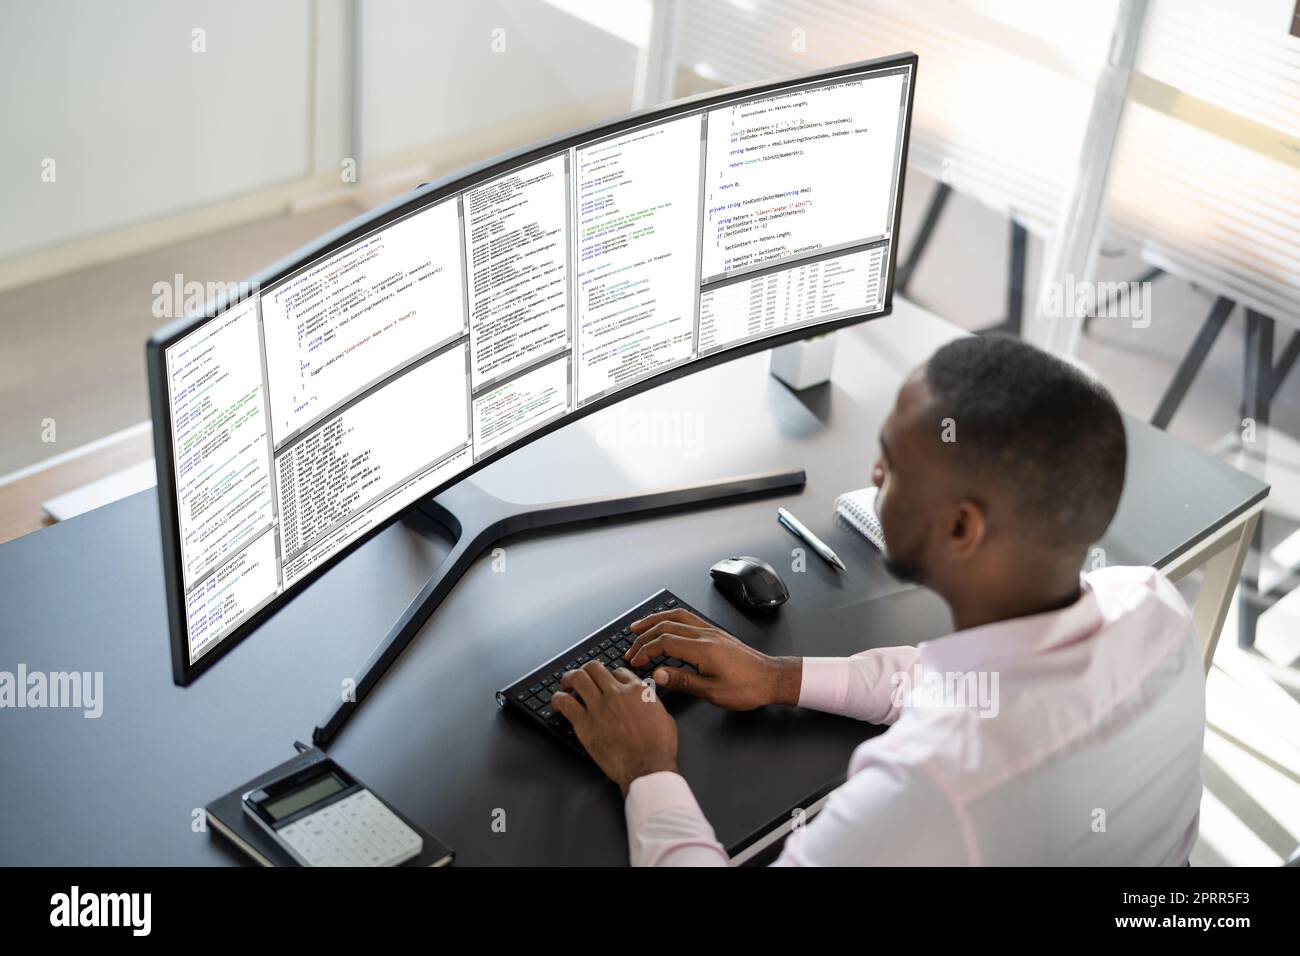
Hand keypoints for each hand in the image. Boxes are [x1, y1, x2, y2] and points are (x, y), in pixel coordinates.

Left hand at [551, 661, 678, 796]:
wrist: (647, 767)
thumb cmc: (659, 748)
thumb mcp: (664, 717)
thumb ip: (651, 703)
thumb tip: (646, 702)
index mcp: (637, 690)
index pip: (618, 672)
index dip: (611, 675)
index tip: (607, 682)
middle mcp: (616, 693)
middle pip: (595, 668)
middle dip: (587, 669)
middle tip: (582, 675)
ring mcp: (599, 707)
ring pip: (577, 678)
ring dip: (569, 677)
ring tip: (565, 682)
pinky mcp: (584, 723)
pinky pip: (565, 703)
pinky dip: (558, 699)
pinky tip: (557, 702)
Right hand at [624, 608, 801, 710]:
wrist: (771, 678)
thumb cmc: (747, 688)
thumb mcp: (712, 692)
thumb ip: (683, 681)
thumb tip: (658, 674)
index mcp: (703, 649)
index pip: (664, 642)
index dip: (645, 651)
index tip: (635, 662)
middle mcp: (705, 635)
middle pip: (666, 627)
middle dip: (643, 637)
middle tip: (630, 650)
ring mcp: (710, 631)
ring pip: (676, 617)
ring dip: (654, 621)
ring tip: (638, 628)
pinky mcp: (714, 633)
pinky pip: (687, 618)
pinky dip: (669, 619)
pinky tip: (665, 624)